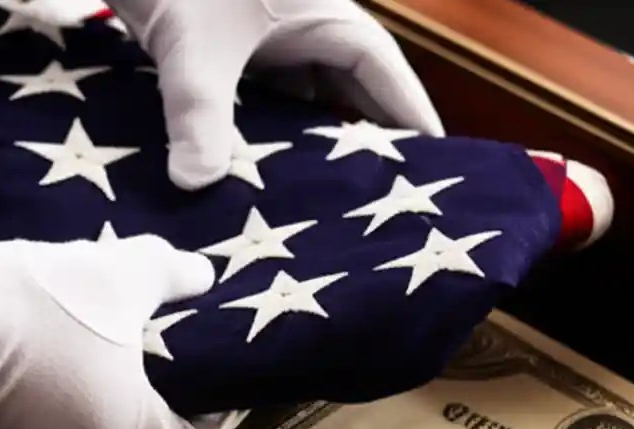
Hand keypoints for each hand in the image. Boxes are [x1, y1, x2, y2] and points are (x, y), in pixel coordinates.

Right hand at [0, 236, 244, 428]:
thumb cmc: (44, 306)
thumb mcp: (119, 272)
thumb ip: (171, 273)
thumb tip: (204, 274)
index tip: (210, 397)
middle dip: (159, 424)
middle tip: (163, 378)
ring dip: (109, 414)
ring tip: (113, 363)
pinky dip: (69, 410)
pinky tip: (64, 365)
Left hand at [104, 0, 444, 188]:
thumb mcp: (195, 49)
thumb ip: (199, 115)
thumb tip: (194, 182)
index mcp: (328, 17)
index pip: (390, 77)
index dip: (414, 123)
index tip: (439, 169)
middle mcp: (310, 25)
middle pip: (357, 93)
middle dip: (370, 143)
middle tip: (387, 205)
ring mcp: (274, 37)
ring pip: (313, 101)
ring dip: (320, 144)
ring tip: (334, 205)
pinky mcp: (239, 48)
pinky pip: (274, 99)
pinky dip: (277, 135)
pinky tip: (272, 177)